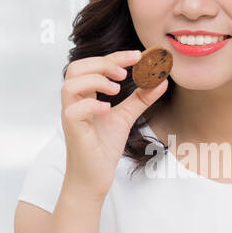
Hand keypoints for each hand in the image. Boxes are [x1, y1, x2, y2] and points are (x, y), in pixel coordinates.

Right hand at [61, 48, 168, 199]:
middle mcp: (74, 102)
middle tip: (125, 72)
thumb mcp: (127, 117)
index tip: (137, 55)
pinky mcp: (72, 130)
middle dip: (102, 64)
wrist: (95, 176)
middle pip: (76, 68)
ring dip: (95, 81)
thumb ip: (141, 98)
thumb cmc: (104, 147)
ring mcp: (70, 115)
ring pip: (70, 85)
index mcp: (84, 95)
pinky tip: (108, 109)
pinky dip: (92, 105)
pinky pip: (75, 110)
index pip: (94, 66)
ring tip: (116, 89)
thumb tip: (161, 80)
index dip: (115, 57)